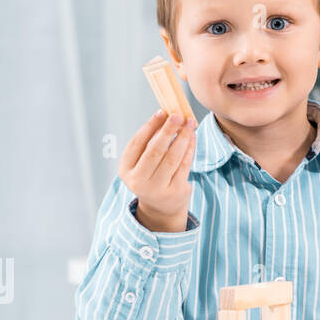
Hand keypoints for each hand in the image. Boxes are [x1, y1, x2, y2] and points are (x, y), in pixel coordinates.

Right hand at [120, 110, 196, 231]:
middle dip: (168, 130)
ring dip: (183, 137)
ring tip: (190, 123)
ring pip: (172, 158)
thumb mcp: (143, 163)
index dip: (149, 126)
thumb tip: (165, 115)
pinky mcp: (175, 191)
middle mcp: (138, 181)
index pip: (136, 144)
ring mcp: (157, 188)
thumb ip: (149, 143)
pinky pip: (184, 165)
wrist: (161, 207)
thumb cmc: (152, 177)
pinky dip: (190, 149)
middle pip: (155, 151)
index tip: (162, 112)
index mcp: (126, 170)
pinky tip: (193, 137)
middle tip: (178, 115)